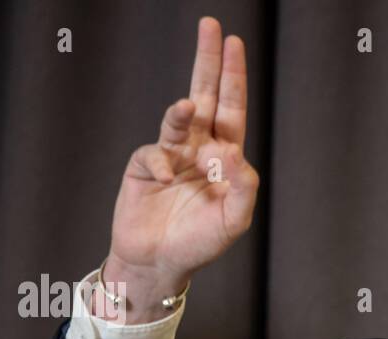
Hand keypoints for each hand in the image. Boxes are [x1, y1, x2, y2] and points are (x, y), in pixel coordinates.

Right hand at [104, 16, 258, 320]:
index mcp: (223, 157)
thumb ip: (244, 191)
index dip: (233, 77)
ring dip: (181, 111)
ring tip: (187, 107)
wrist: (160, 263)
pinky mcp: (143, 167)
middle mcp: (197, 149)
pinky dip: (160, 163)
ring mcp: (170, 155)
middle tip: (211, 26)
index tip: (234, 44)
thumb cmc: (199, 243)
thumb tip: (238, 155)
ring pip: (177, 119)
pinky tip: (166, 180)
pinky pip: (152, 153)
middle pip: (205, 98)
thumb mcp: (233, 222)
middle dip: (208, 63)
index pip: (231, 110)